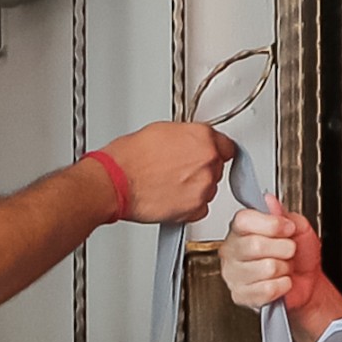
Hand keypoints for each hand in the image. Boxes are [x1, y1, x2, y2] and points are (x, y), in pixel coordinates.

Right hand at [96, 120, 236, 226]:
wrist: (116, 182)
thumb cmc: (130, 157)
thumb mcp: (161, 131)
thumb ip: (185, 137)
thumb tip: (188, 143)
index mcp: (202, 138)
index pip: (225, 145)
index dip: (213, 150)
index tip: (207, 154)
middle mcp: (207, 162)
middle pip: (216, 167)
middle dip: (200, 169)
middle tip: (178, 169)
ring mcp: (203, 187)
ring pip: (208, 188)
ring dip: (194, 187)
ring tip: (169, 183)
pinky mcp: (194, 210)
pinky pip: (199, 208)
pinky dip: (188, 205)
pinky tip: (170, 197)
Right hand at [219, 203, 325, 313]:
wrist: (307, 281)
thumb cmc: (300, 254)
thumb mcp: (297, 227)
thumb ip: (283, 213)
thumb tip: (269, 201)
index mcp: (241, 229)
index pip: (244, 220)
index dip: (272, 224)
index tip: (288, 228)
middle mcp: (233, 250)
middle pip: (256, 245)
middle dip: (284, 248)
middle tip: (288, 251)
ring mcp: (233, 274)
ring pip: (267, 268)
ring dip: (284, 269)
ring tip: (283, 268)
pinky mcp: (241, 295)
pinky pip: (269, 289)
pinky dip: (283, 286)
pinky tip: (280, 282)